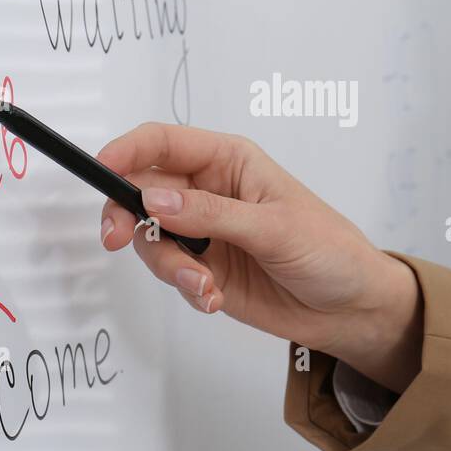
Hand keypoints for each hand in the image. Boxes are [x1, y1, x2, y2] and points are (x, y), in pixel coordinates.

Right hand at [96, 123, 422, 392]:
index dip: (126, 151)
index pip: (163, 143)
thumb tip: (155, 201)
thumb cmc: (329, 250)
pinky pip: (170, 274)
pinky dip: (185, 288)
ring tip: (204, 286)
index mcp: (229, 160)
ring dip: (168, 265)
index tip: (100, 171)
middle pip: (142, 191)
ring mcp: (203, 232)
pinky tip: (213, 298)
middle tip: (119, 240)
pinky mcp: (204, 269)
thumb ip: (212, 215)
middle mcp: (209, 191)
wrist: (350, 308)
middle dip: (127, 216)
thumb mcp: (275, 228)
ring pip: (151, 238)